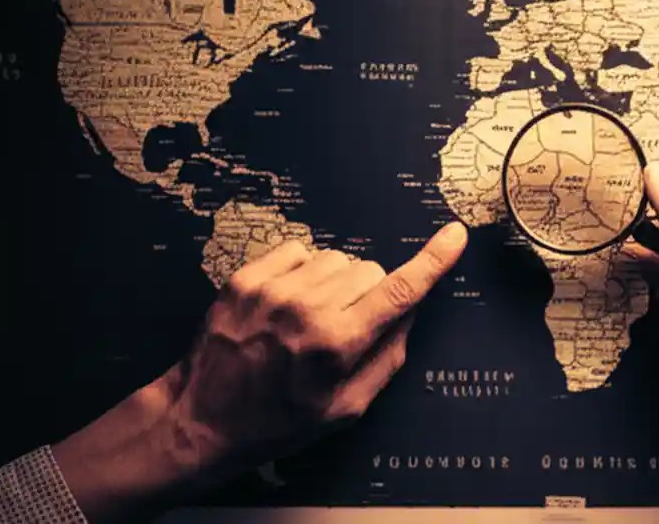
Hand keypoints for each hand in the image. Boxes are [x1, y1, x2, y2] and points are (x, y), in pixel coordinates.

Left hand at [52, 222, 467, 522]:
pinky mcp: (246, 277)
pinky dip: (305, 270)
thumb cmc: (278, 421)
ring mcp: (273, 289)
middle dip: (371, 294)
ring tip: (312, 318)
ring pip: (336, 259)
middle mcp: (306, 309)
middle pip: (370, 271)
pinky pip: (299, 250)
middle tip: (347, 327)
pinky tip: (290, 300)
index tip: (455, 236)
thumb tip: (411, 312)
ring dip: (337, 281)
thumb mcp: (346, 408)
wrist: (202, 418)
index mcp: (337, 344)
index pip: (399, 291)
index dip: (433, 262)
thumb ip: (388, 357)